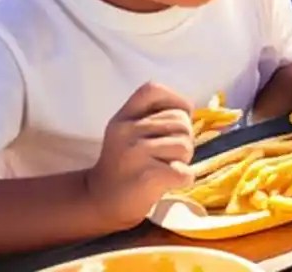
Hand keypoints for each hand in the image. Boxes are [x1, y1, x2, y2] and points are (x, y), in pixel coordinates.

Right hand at [84, 82, 194, 228]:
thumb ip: (152, 118)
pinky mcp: (146, 176)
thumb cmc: (125, 165)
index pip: (154, 89)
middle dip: (183, 138)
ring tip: (165, 167)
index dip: (176, 100)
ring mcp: (135, 152)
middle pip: (180, 121)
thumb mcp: (129, 132)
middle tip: (167, 156)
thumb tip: (190, 110)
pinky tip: (169, 183)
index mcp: (123, 117)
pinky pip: (184, 172)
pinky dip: (184, 179)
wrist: (101, 202)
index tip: (180, 118)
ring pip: (185, 145)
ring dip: (183, 160)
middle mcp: (127, 130)